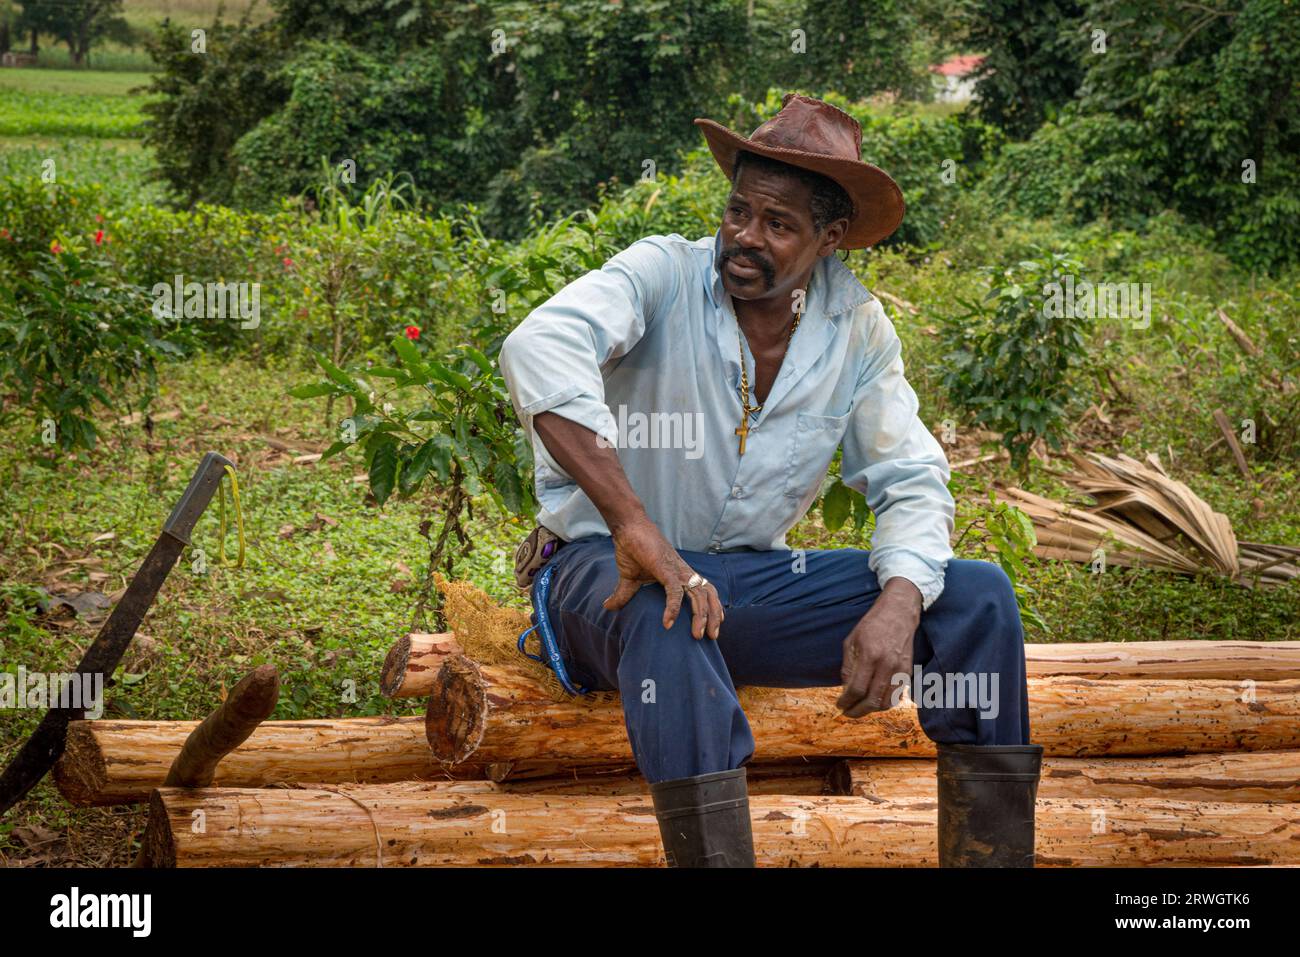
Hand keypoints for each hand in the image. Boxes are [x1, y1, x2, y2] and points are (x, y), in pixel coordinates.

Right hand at [602, 517, 724, 638]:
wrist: (628, 528)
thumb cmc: (632, 548)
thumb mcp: (629, 578)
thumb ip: (624, 594)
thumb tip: (608, 607)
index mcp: (679, 574)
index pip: (704, 590)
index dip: (712, 606)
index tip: (715, 625)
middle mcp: (682, 572)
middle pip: (707, 594)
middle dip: (713, 616)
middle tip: (712, 637)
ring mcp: (676, 570)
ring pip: (698, 594)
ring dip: (701, 615)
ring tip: (697, 634)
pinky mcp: (665, 568)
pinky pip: (675, 591)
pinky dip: (673, 608)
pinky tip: (667, 623)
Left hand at [837, 578, 922, 717]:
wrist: (898, 614)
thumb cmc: (872, 625)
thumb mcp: (852, 641)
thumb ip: (848, 667)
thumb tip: (846, 690)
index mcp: (870, 655)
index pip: (857, 689)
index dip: (846, 702)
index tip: (839, 705)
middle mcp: (887, 665)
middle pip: (872, 700)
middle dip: (857, 711)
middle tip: (847, 712)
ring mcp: (900, 669)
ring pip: (886, 702)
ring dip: (871, 710)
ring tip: (859, 709)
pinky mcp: (908, 672)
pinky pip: (897, 696)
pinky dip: (885, 703)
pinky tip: (874, 701)